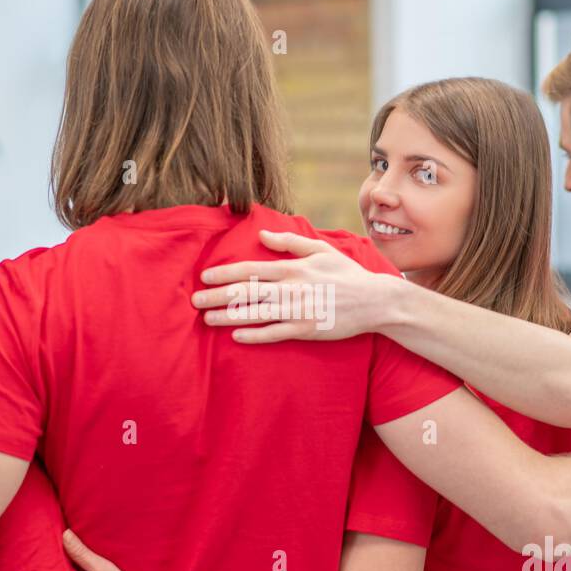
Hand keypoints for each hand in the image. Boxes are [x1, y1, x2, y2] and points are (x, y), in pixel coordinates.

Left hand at [191, 229, 394, 342]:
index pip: (251, 270)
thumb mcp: (321, 250)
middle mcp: (292, 289)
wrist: (375, 301)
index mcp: (293, 268)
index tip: (205, 276)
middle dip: (218, 296)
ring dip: (229, 316)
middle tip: (195, 300)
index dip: (225, 273)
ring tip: (207, 319)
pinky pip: (275, 333)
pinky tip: (236, 335)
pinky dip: (255, 334)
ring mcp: (299, 311)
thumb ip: (290, 243)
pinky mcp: (307, 330)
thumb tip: (263, 235)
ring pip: (256, 314)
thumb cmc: (347, 274)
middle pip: (247, 292)